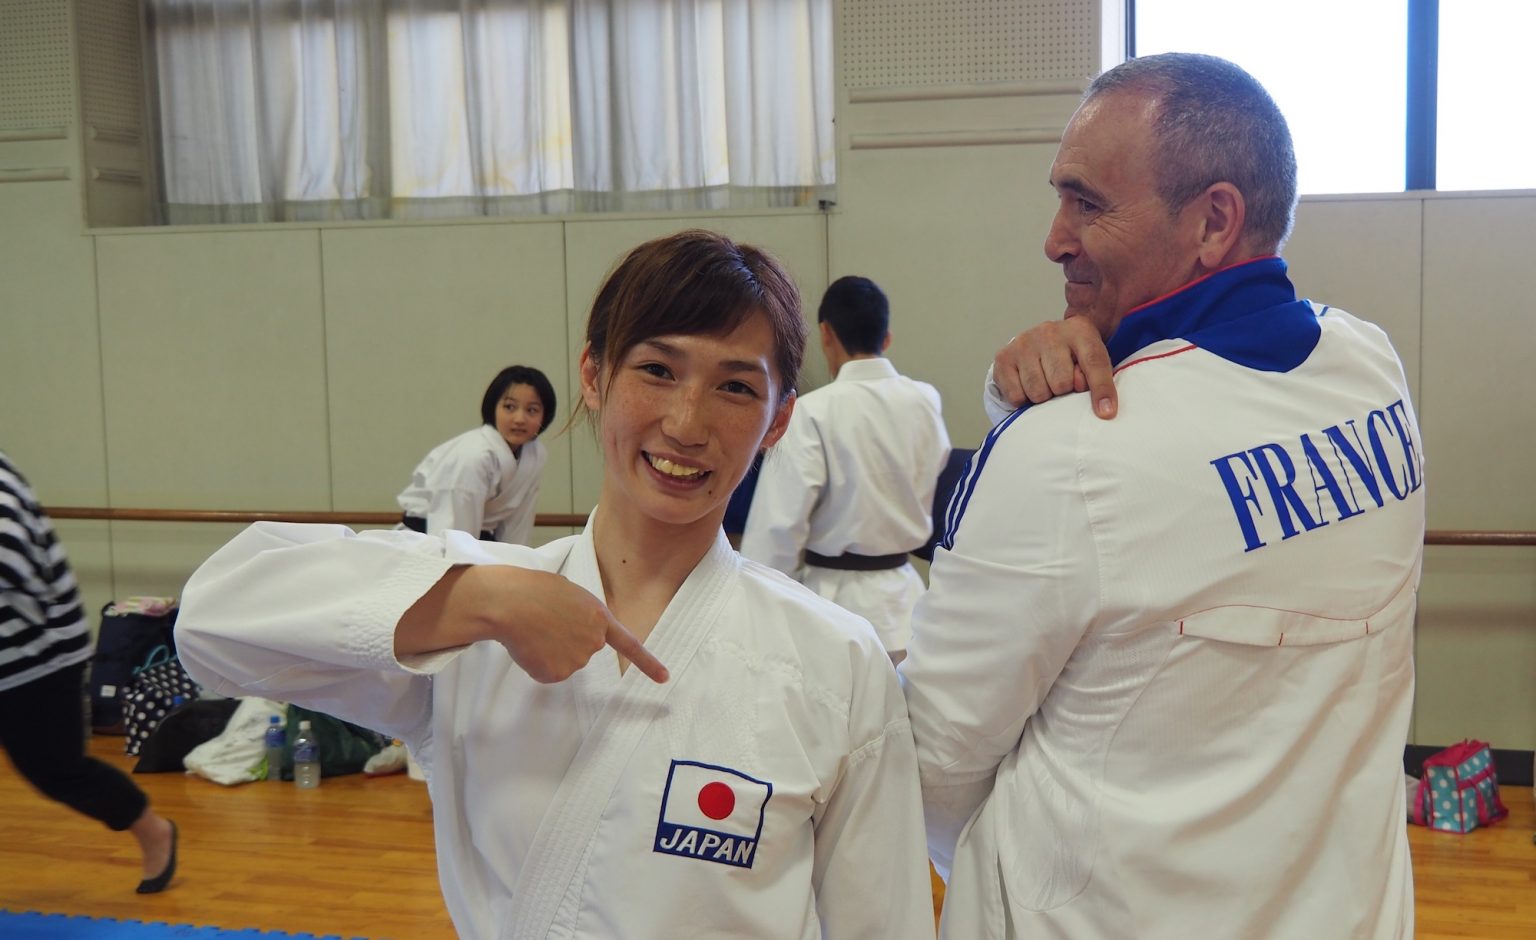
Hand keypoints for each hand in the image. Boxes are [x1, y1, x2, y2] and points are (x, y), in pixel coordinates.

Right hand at [397, 566, 669, 683]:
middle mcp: (593, 643)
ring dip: (548, 652)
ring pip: (563, 663)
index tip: (665, 678)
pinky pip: (546, 672)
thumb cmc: (534, 590)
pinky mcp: (556, 674)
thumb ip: (581, 615)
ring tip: (534, 629)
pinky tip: (528, 645)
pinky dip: (536, 663)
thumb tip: (570, 635)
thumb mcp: (569, 594)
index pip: (629, 645)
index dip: (648, 663)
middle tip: (545, 622)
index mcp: (599, 617)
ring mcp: (576, 660)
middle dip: (566, 641)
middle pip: (583, 651)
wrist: (510, 602)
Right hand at [993, 317, 1116, 417]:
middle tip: (1061, 385)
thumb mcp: (1090, 361)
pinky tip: (1027, 385)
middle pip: (1061, 383)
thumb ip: (1097, 380)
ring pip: (1038, 392)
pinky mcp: (1003, 357)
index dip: (1101, 389)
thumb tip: (1102, 410)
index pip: (1093, 363)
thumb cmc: (1072, 356)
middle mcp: (1050, 332)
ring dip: (1043, 397)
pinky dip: (1023, 399)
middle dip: (1063, 392)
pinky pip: (1016, 396)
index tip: (1106, 413)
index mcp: (1080, 330)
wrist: (1042, 341)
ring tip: (1045, 384)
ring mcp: (1024, 343)